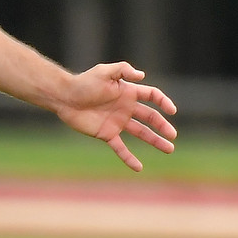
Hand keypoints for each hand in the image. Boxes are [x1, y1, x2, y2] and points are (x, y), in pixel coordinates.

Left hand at [55, 61, 178, 171]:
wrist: (65, 97)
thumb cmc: (83, 82)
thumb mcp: (104, 71)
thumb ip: (123, 70)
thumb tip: (142, 75)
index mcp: (128, 92)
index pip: (152, 95)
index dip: (163, 102)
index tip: (171, 111)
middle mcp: (126, 107)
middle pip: (150, 117)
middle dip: (163, 126)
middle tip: (173, 135)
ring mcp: (117, 122)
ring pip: (141, 133)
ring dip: (155, 141)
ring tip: (169, 149)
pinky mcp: (107, 134)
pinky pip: (121, 148)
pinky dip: (129, 158)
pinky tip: (139, 168)